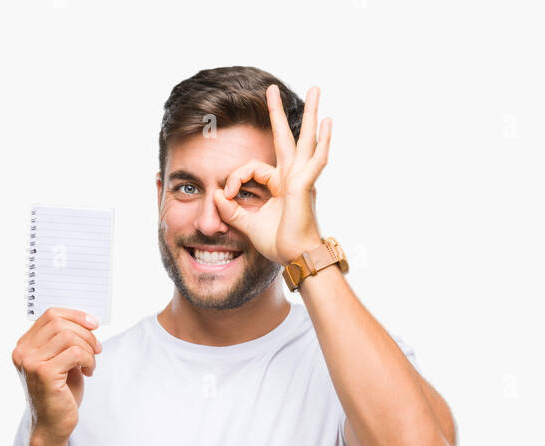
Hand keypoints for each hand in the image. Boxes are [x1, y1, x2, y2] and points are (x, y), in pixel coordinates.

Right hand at [10, 307, 101, 442]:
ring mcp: (31, 361)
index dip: (75, 315)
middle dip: (85, 334)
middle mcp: (23, 351)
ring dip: (88, 348)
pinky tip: (88, 372)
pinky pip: (75, 353)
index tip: (93, 324)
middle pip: (60, 323)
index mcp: (25, 345)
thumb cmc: (60, 394)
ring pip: (68, 336)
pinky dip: (88, 360)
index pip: (50, 315)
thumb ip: (66, 341)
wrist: (53, 425)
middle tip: (97, 349)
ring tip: (90, 364)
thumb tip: (86, 322)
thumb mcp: (62, 361)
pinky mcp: (44, 373)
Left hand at [212, 84, 329, 265]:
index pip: (252, 168)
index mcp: (279, 184)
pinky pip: (315, 160)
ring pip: (305, 140)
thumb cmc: (279, 243)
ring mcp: (301, 178)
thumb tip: (217, 195)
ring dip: (310, 113)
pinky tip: (328, 124)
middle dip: (278, 112)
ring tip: (316, 90)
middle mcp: (292, 177)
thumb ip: (231, 210)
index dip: (235, 178)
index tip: (228, 195)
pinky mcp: (305, 185)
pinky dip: (323, 142)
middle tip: (272, 88)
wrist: (296, 258)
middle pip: (286, 137)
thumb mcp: (248, 224)